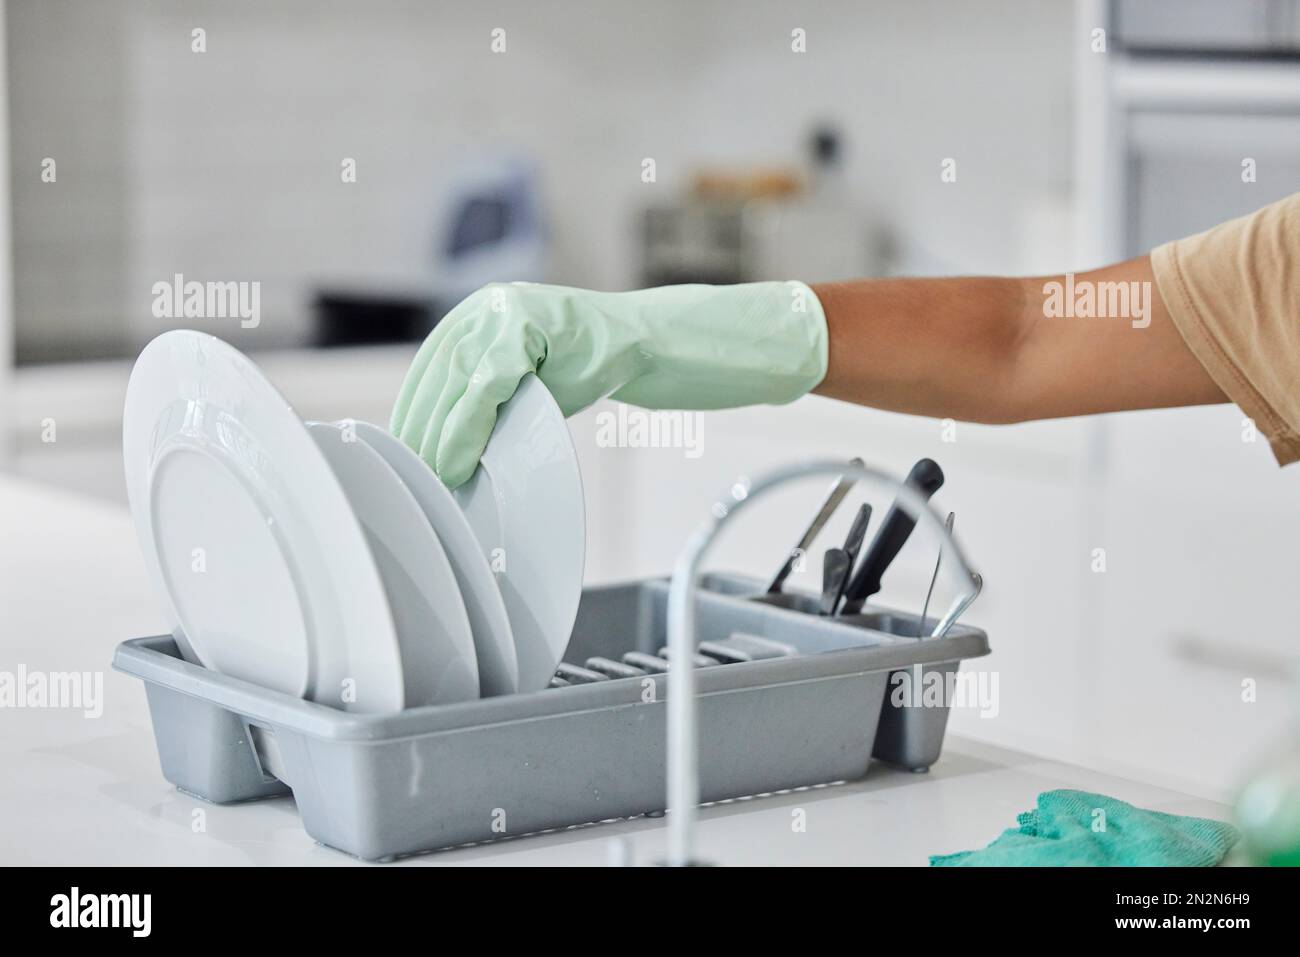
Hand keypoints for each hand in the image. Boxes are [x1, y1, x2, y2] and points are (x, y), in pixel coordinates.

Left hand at [391, 280, 827, 487]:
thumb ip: (490, 397)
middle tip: (416, 479)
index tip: (405, 458)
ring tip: (434, 476)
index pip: (432, 372)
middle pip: (438, 377)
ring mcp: (507, 311)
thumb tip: (447, 443)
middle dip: (423, 431)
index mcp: (481, 316)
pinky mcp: (528, 328)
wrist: (652, 343)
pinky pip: (484, 383)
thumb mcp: (531, 380)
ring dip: (440, 436)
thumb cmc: (595, 364)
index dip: (415, 416)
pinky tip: (458, 458)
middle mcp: (487, 306)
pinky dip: (466, 426)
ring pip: (456, 382)